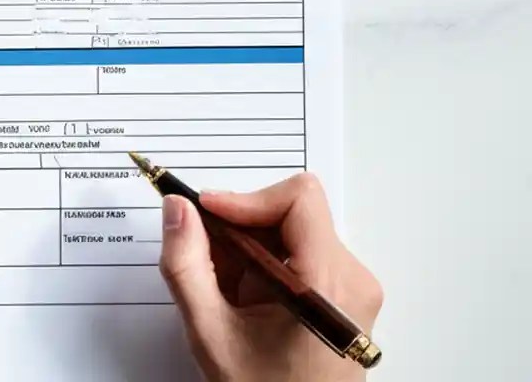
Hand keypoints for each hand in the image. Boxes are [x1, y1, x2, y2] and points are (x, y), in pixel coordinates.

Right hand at [159, 173, 382, 381]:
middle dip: (241, 228)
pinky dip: (266, 263)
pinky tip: (247, 299)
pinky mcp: (347, 292)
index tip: (206, 211)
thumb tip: (177, 210)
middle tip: (206, 258)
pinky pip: (302, 253)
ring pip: (294, 231)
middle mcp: (353, 278)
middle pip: (293, 213)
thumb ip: (186, 266)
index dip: (246, 198)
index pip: (299, 199)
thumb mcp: (211, 333)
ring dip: (251, 248)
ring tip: (228, 292)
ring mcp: (354, 285)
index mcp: (329, 284)